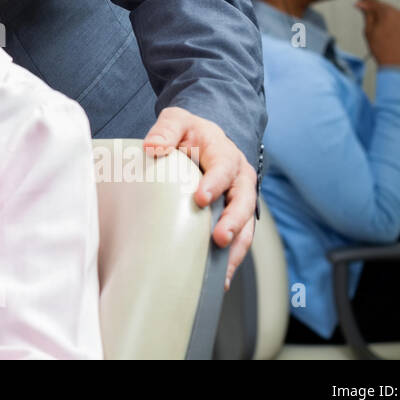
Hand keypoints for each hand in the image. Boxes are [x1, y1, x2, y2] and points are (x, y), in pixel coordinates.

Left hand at [144, 106, 256, 290]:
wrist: (205, 139)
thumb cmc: (190, 132)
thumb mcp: (177, 121)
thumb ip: (166, 130)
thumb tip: (152, 147)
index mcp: (225, 153)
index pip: (224, 168)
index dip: (215, 183)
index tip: (200, 199)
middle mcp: (240, 178)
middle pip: (244, 201)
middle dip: (234, 221)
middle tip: (220, 238)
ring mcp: (241, 198)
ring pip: (248, 226)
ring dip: (237, 248)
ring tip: (224, 271)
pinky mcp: (236, 216)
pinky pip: (240, 239)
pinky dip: (232, 259)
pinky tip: (221, 279)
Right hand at [355, 0, 399, 67]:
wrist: (396, 63)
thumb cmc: (380, 48)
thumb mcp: (368, 30)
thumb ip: (366, 14)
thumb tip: (361, 4)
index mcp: (387, 13)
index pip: (374, 2)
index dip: (365, 1)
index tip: (359, 0)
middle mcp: (399, 14)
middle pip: (384, 5)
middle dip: (374, 5)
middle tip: (364, 6)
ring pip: (392, 12)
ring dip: (383, 12)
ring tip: (374, 15)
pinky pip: (399, 19)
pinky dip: (391, 19)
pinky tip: (385, 24)